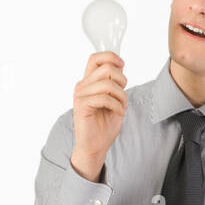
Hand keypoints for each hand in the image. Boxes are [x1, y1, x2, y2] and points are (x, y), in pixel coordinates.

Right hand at [72, 52, 126, 166]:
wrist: (96, 147)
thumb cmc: (104, 126)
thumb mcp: (114, 100)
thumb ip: (115, 83)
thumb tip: (120, 66)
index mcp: (89, 82)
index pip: (96, 58)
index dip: (111, 57)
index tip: (122, 67)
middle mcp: (83, 86)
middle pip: (106, 68)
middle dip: (122, 80)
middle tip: (123, 96)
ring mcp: (80, 95)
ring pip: (107, 83)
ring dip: (121, 96)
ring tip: (122, 108)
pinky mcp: (82, 106)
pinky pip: (104, 98)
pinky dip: (117, 105)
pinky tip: (119, 113)